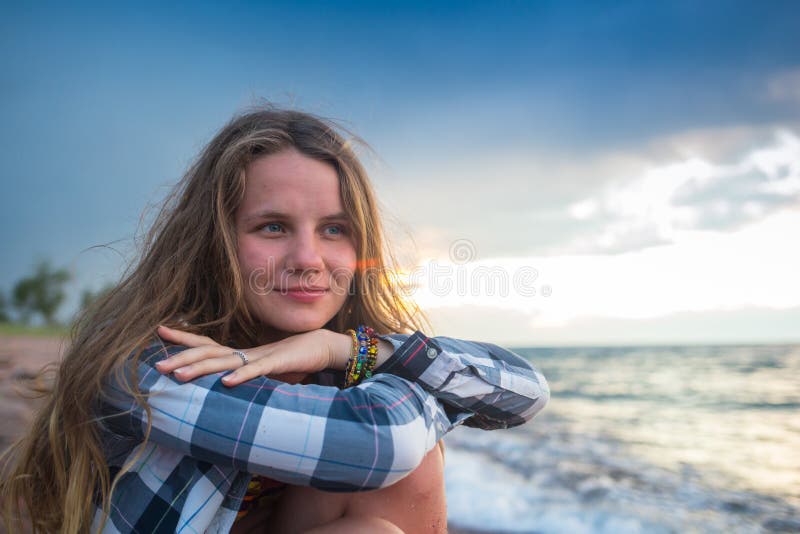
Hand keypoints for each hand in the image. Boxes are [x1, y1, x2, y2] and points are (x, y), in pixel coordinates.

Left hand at [154, 325, 352, 385]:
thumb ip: (249, 373)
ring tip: (177, 375)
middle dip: (181, 357)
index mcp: (242, 353)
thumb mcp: (266, 369)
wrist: (326, 346)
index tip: (160, 330)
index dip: (184, 338)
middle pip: (209, 353)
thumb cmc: (296, 358)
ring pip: (225, 362)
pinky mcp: (279, 363)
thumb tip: (228, 382)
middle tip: (156, 364)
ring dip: (201, 368)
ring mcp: (262, 356)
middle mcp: (247, 352)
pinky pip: (257, 371)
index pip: (207, 344)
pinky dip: (241, 376)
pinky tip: (225, 383)